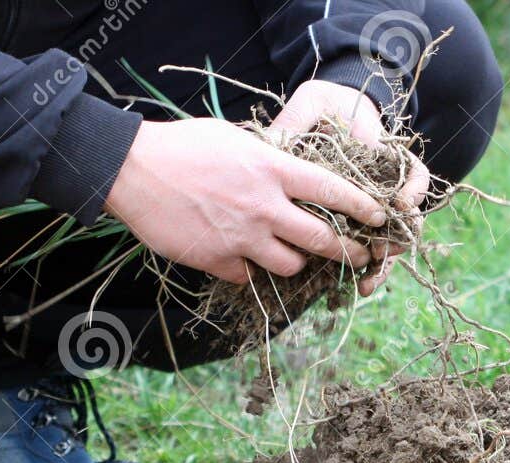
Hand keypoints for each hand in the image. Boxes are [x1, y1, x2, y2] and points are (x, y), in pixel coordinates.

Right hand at [104, 118, 387, 284]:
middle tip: (359, 256)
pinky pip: (248, 276)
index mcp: (272, 169)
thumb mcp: (236, 139)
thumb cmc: (183, 144)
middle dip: (349, 252)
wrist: (131, 169)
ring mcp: (242, 238)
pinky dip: (248, 270)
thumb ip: (269, 159)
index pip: (333, 191)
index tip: (379, 218)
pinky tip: (239, 256)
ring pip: (291, 266)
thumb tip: (292, 170)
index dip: (362, 208)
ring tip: (289, 253)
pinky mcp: (218, 260)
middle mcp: (264, 207)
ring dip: (295, 262)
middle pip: (323, 241)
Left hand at [269, 80, 430, 296]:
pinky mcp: (361, 218)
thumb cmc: (325, 102)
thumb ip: (298, 119)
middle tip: (380, 255)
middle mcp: (386, 183)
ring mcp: (376, 203)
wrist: (328, 107)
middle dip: (397, 240)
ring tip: (368, 283)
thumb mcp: (311, 101)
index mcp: (383, 154)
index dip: (413, 192)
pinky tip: (360, 285)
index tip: (399, 206)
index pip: (414, 175)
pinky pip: (372, 247)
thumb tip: (270, 142)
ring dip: (384, 263)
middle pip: (407, 218)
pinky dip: (371, 267)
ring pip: (392, 239)